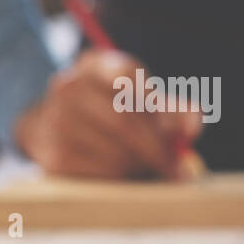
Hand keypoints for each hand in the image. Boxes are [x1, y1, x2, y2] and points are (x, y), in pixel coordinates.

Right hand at [14, 49, 201, 178]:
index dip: (162, 110)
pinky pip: (99, 174)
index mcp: (95, 64)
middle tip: (177, 170)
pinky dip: (120, 179)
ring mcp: (57, 121)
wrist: (50, 123)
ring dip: (140, 167)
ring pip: (114, 152)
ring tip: (149, 169)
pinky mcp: (53, 155)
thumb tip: (193, 127)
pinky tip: (125, 174)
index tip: (184, 136)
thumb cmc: (106, 109)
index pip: (130, 79)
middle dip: (157, 149)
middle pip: (123, 120)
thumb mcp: (138, 97)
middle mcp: (70, 87)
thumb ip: (172, 109)